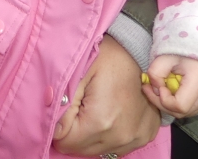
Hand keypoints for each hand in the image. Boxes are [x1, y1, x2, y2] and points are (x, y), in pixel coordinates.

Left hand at [54, 35, 159, 155]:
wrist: (138, 49)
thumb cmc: (106, 56)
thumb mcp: (77, 73)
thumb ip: (62, 104)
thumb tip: (53, 131)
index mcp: (101, 121)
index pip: (66, 142)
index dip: (58, 127)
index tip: (62, 108)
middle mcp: (121, 136)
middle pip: (82, 149)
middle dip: (74, 132)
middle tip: (76, 105)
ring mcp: (136, 138)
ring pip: (99, 150)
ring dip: (91, 135)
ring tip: (92, 108)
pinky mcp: (144, 135)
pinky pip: (118, 147)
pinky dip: (108, 135)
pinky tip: (108, 114)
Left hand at [143, 55, 197, 117]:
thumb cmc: (182, 49)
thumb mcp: (164, 56)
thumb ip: (155, 73)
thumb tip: (155, 90)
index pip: (179, 106)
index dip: (163, 100)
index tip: (157, 85)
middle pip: (181, 112)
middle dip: (162, 103)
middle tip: (150, 88)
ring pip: (185, 113)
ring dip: (169, 105)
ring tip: (159, 88)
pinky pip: (190, 109)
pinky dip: (177, 104)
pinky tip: (170, 91)